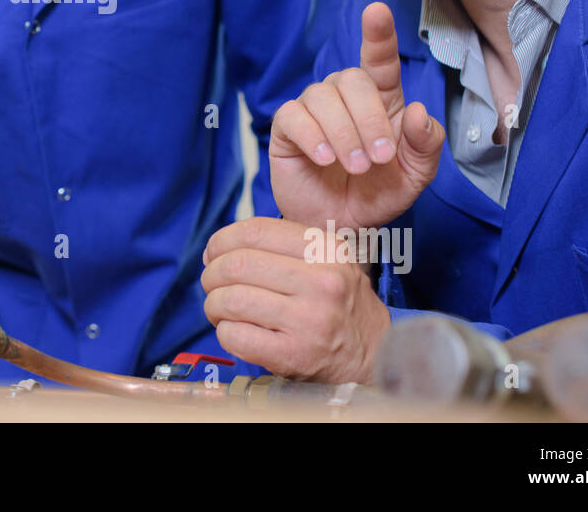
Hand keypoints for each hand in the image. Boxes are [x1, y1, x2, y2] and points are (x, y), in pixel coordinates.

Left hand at [201, 216, 390, 383]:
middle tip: (212, 285)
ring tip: (220, 310)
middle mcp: (322, 282)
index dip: (221, 240)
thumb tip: (215, 251)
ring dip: (214, 305)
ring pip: (232, 301)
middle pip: (237, 265)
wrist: (376, 354)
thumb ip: (280, 248)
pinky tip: (234, 331)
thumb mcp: (328, 261)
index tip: (213, 253)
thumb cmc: (340, 304)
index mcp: (327, 250)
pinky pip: (237, 337)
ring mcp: (309, 321)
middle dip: (212, 275)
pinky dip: (224, 333)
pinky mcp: (295, 356)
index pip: (255, 232)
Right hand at [270, 1, 444, 229]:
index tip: (376, 10)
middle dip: (368, 118)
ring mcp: (313, 111)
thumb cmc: (378, 194)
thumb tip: (420, 112)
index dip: (378, 34)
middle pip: (352, 79)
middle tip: (378, 158)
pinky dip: (313, 136)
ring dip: (343, 132)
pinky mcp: (287, 129)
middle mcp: (345, 97)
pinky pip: (293, 116)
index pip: (379, 59)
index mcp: (381, 100)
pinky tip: (326, 158)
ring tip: (355, 166)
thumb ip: (426, 145)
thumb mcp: (416, 175)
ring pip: (322, 97)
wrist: (342, 226)